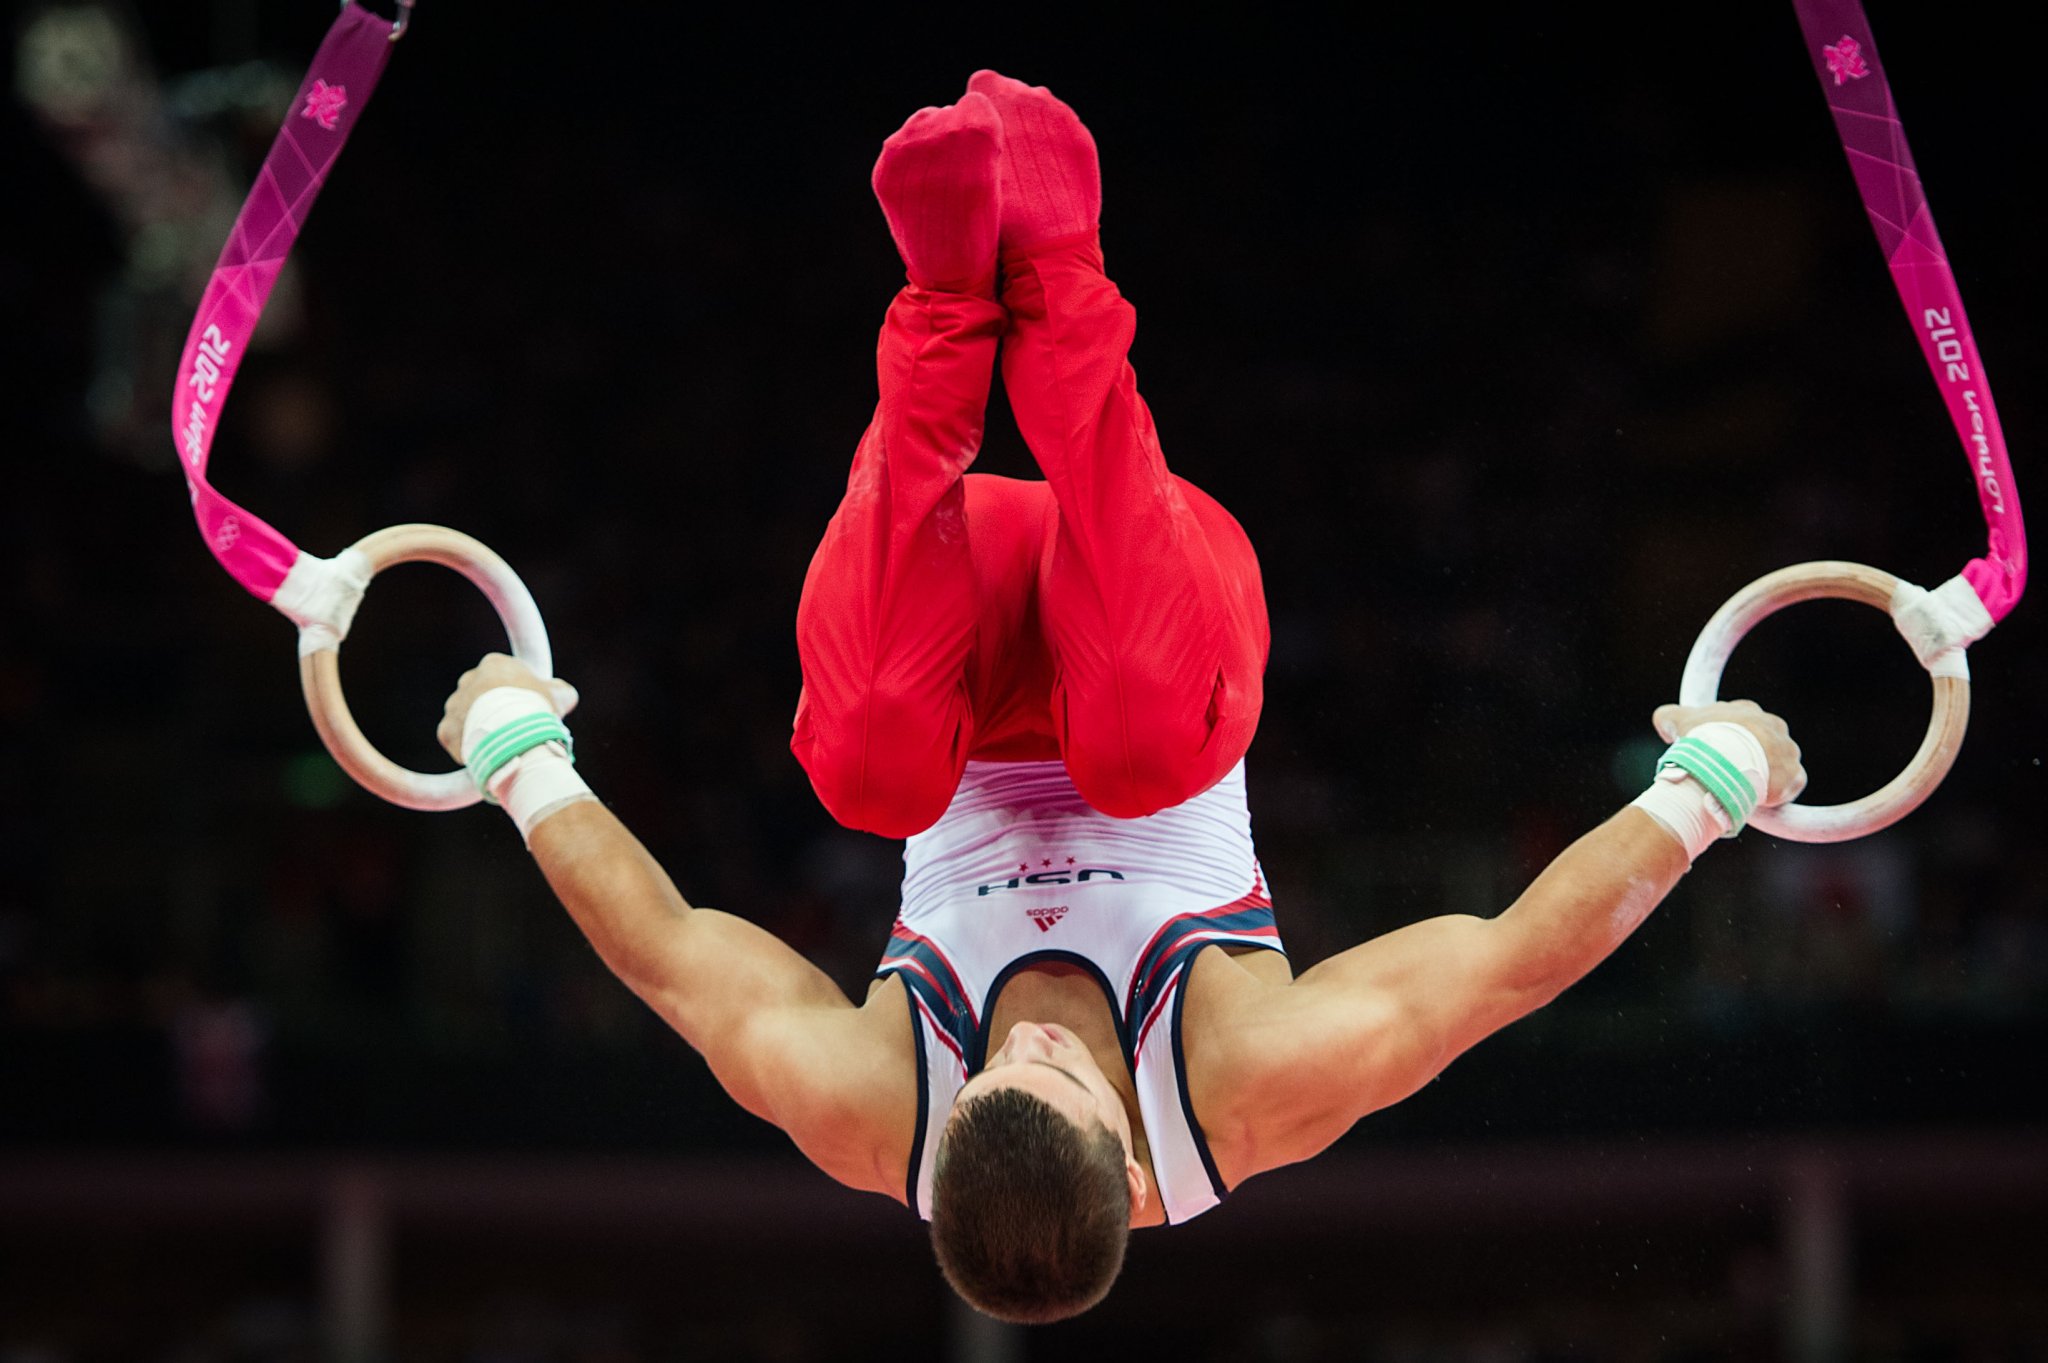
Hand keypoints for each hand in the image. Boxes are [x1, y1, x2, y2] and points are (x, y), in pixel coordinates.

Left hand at [437, 653, 579, 762]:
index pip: (502, 676)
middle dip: (493, 709)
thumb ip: (560, 691)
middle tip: (512, 727)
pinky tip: (485, 755)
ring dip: (479, 728)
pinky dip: (468, 747)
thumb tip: (566, 694)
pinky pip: (456, 739)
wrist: (512, 734)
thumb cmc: (537, 709)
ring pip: (466, 717)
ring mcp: (454, 705)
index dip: (515, 693)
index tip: (526, 709)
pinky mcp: (446, 730)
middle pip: (480, 695)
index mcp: (494, 664)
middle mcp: (469, 680)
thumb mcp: (559, 695)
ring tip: (499, 745)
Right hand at [1651, 700, 1806, 806]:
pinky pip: (1790, 785)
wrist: (1724, 763)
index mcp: (1748, 710)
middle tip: (1728, 772)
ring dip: (1763, 775)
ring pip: (1778, 764)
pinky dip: (1777, 793)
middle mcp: (1773, 725)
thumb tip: (1662, 719)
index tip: (1716, 750)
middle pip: (1764, 742)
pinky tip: (1759, 800)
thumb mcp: (1677, 721)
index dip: (1728, 736)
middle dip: (1749, 755)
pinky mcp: (1794, 776)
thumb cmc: (1701, 740)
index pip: (1742, 721)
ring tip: (1741, 789)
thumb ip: (1669, 716)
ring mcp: (1787, 750)